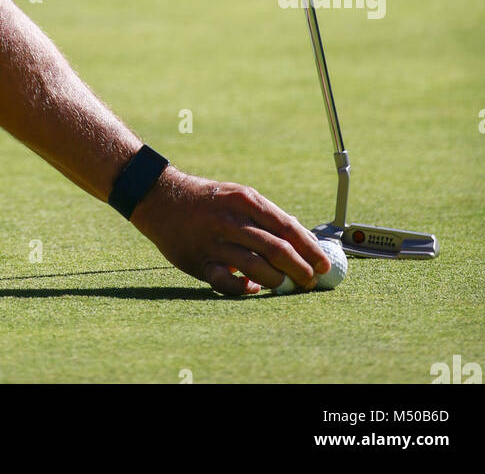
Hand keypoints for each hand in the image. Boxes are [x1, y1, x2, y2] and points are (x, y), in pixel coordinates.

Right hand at [130, 166, 331, 295]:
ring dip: (277, 281)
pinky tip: (251, 288)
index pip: (287, 227)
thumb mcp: (237, 196)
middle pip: (277, 249)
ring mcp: (215, 241)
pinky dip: (244, 289)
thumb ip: (265, 216)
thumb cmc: (207, 200)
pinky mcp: (199, 260)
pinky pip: (227, 282)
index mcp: (246, 200)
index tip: (324, 264)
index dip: (310, 249)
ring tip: (284, 285)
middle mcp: (232, 219)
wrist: (160, 197)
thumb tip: (301, 240)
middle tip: (309, 282)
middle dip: (300, 269)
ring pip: (257, 267)